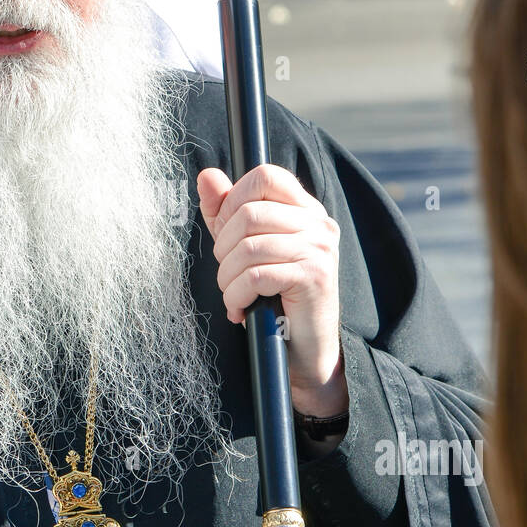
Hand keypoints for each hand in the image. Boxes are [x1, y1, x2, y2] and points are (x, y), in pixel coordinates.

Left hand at [198, 164, 347, 414]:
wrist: (304, 350)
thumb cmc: (274, 297)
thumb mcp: (245, 248)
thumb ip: (226, 211)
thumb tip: (206, 175)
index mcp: (305, 209)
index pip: (265, 176)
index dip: (233, 200)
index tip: (225, 233)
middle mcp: (318, 223)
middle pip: (250, 213)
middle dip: (223, 248)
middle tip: (227, 274)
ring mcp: (320, 249)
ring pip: (249, 247)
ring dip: (227, 277)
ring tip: (232, 294)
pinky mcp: (314, 277)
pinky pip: (256, 276)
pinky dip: (236, 296)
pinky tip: (239, 310)